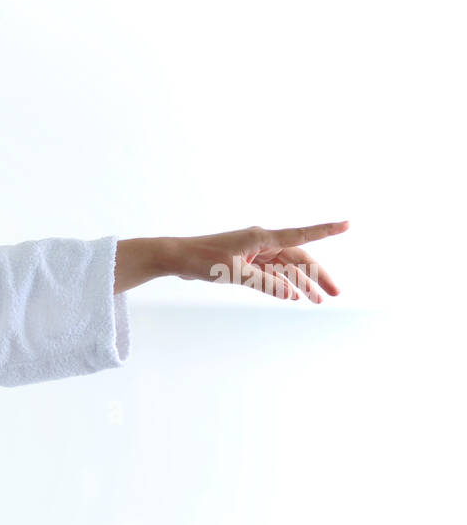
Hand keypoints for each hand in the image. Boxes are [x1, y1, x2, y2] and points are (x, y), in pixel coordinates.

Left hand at [161, 221, 348, 302]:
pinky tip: (294, 296)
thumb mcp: (234, 274)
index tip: (347, 224)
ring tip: (317, 300)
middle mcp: (262, 243)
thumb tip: (290, 293)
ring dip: (301, 283)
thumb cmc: (202, 260)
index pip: (300, 235)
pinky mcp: (245, 263)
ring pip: (285, 268)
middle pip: (298, 259)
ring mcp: (254, 253)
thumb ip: (264, 283)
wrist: (177, 257)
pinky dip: (282, 284)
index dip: (325, 231)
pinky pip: (270, 274)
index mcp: (261, 238)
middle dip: (317, 276)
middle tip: (334, 293)